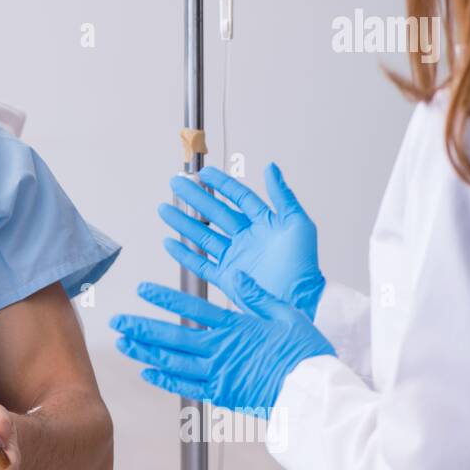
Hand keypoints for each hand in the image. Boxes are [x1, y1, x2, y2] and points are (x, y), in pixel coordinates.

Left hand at [109, 273, 334, 417]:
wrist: (314, 393)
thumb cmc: (305, 353)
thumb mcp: (287, 314)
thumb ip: (258, 295)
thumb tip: (238, 274)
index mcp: (235, 326)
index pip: (192, 309)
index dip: (165, 298)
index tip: (142, 289)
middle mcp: (220, 349)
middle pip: (172, 336)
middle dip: (141, 327)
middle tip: (117, 321)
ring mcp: (218, 373)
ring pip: (173, 361)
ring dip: (145, 351)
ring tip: (122, 343)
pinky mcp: (222, 394)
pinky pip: (186, 386)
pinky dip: (164, 379)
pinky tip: (145, 371)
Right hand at [160, 163, 324, 319]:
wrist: (300, 301)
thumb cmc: (304, 266)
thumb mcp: (298, 224)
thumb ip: (283, 196)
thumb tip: (272, 168)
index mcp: (264, 223)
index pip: (238, 197)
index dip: (222, 183)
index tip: (205, 173)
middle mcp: (246, 238)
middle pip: (214, 212)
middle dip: (194, 197)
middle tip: (177, 183)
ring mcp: (234, 258)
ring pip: (202, 235)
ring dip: (183, 222)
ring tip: (165, 209)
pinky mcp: (226, 278)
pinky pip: (200, 264)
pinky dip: (183, 254)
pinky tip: (170, 243)